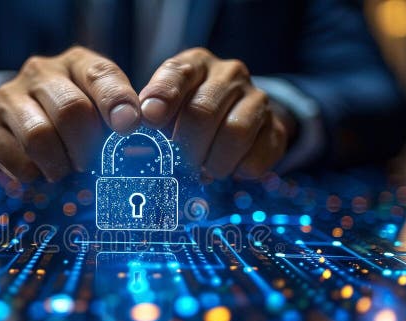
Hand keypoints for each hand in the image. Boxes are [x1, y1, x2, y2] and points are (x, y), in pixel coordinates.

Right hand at [0, 46, 140, 181]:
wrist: (19, 119)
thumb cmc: (77, 118)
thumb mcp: (101, 109)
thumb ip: (121, 119)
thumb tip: (138, 143)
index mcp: (76, 63)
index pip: (100, 75)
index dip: (117, 102)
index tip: (128, 127)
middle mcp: (39, 72)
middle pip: (71, 110)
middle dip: (87, 146)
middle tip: (89, 163)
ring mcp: (8, 97)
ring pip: (40, 137)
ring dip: (59, 164)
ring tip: (64, 169)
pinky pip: (17, 161)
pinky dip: (35, 175)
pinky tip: (39, 169)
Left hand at [139, 48, 288, 179]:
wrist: (237, 117)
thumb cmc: (186, 115)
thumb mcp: (163, 110)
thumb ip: (148, 120)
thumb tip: (130, 139)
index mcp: (195, 65)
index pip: (177, 75)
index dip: (162, 98)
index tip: (149, 120)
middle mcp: (228, 75)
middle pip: (203, 111)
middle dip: (185, 146)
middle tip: (178, 166)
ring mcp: (257, 99)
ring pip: (235, 133)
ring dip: (213, 161)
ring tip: (203, 171)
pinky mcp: (275, 128)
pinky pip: (258, 155)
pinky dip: (238, 170)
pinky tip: (228, 169)